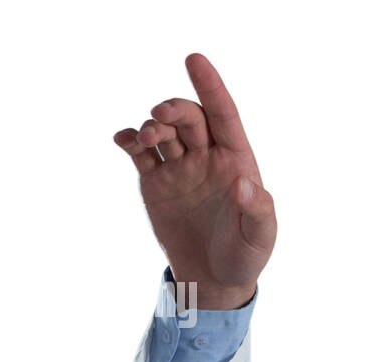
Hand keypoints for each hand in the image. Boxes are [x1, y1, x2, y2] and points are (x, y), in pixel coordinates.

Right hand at [113, 53, 275, 308]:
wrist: (213, 280)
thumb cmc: (245, 257)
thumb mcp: (260, 239)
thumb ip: (258, 210)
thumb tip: (244, 183)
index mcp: (237, 160)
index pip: (223, 114)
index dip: (211, 86)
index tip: (194, 59)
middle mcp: (207, 157)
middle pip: (189, 118)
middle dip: (175, 109)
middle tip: (161, 117)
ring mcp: (179, 167)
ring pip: (162, 132)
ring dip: (151, 127)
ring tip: (147, 139)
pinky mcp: (155, 182)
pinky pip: (138, 153)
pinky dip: (128, 140)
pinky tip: (124, 140)